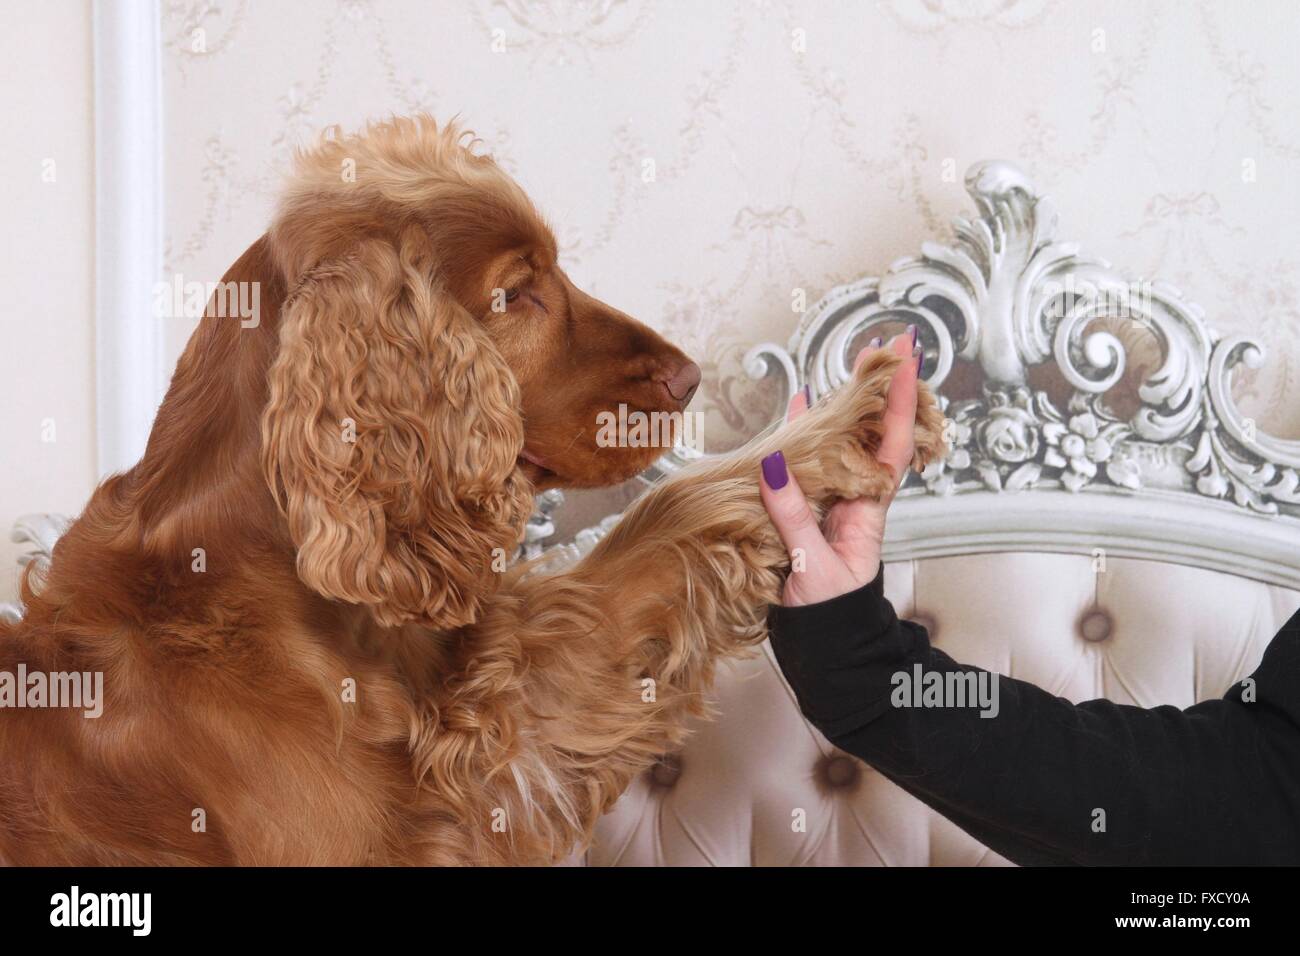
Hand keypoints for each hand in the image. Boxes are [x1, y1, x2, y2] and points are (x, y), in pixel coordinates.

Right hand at [758, 331, 921, 606]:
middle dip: (875, 392)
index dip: (898, 401)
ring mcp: (835, 506)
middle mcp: (855, 501)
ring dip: (844, 409)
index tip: (904, 360)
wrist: (828, 651)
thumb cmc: (829, 616)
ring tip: (847, 371)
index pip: (888, 443)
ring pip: (842, 447)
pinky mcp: (811, 516)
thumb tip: (776, 465)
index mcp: (867, 511)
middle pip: (870, 436)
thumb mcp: (812, 566)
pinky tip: (799, 414)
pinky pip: (811, 466)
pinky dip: (806, 437)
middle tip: (881, 349)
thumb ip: (795, 516)